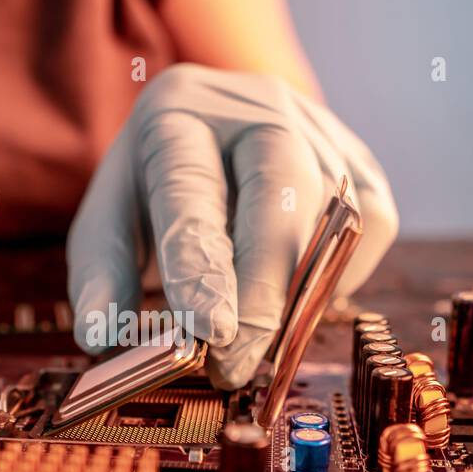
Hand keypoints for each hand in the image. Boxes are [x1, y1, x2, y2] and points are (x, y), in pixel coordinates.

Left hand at [68, 64, 397, 389]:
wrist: (210, 133)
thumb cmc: (153, 186)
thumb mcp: (109, 219)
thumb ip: (102, 276)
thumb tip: (102, 338)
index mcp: (178, 110)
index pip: (191, 189)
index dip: (201, 264)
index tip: (208, 330)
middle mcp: (257, 106)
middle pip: (281, 192)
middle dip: (264, 289)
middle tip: (236, 364)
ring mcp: (319, 128)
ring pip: (334, 218)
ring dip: (298, 296)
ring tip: (255, 345)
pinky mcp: (360, 161)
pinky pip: (370, 229)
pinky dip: (337, 277)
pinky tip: (294, 295)